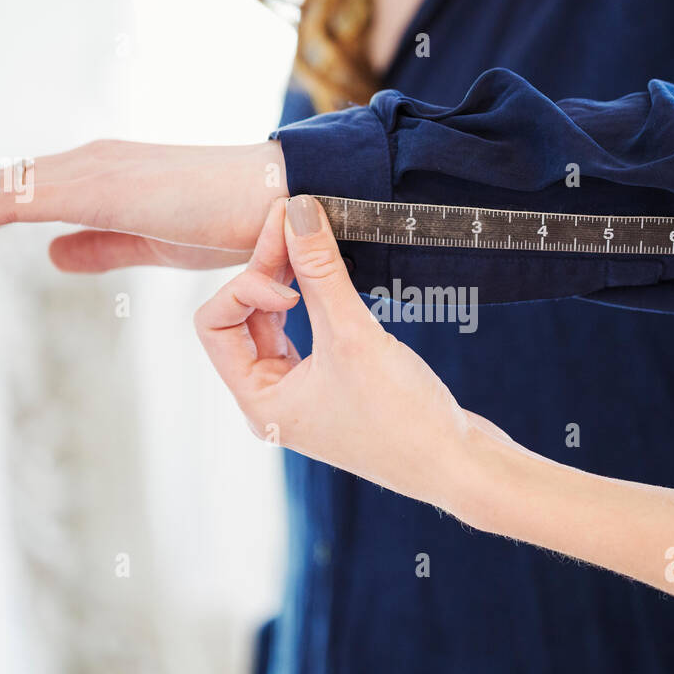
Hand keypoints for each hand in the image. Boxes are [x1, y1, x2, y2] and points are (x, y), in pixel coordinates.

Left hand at [0, 139, 287, 274]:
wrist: (276, 204)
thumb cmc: (231, 224)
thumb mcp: (152, 244)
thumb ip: (101, 246)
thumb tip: (49, 254)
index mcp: (103, 176)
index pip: (24, 195)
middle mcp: (89, 162)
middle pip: (0, 188)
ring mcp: (90, 169)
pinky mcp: (95, 186)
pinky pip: (14, 200)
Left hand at [194, 195, 487, 511]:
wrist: (459, 464)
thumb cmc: (403, 419)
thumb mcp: (354, 337)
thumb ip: (321, 271)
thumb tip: (299, 210)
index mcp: (258, 402)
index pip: (214, 326)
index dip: (244, 287)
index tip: (292, 278)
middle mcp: (272, 401)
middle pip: (243, 319)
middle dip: (267, 272)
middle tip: (298, 224)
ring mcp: (304, 395)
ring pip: (276, 323)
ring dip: (291, 282)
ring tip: (317, 245)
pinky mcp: (335, 387)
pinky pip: (308, 332)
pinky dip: (316, 300)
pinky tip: (337, 277)